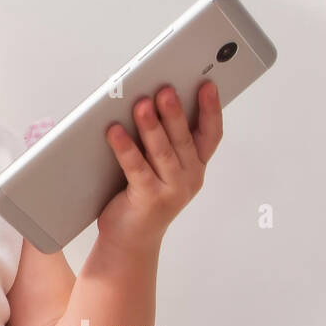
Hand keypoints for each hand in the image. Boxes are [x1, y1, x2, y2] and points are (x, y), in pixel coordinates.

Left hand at [97, 81, 222, 254]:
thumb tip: (149, 100)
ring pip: (161, 152)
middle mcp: (188, 178)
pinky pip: (136, 168)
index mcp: (195, 166)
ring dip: (151, 126)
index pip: (210, 135)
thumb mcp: (160, 167)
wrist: (130, 240)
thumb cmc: (143, 197)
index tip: (208, 85)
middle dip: (175, 113)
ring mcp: (170, 190)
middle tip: (165, 89)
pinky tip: (114, 131)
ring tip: (141, 104)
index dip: (211, 110)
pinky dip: (125, 148)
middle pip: (183, 139)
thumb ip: (163, 140)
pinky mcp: (148, 199)